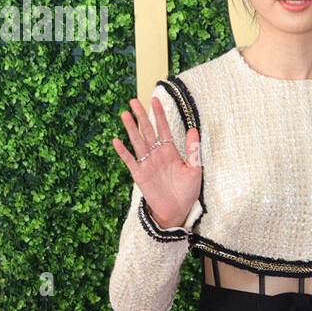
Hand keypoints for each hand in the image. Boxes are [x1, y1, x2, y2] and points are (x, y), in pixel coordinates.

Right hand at [112, 96, 201, 228]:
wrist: (177, 210)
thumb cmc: (187, 191)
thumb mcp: (194, 169)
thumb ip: (193, 150)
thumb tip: (194, 129)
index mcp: (171, 151)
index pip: (164, 128)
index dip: (159, 115)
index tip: (155, 99)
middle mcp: (157, 154)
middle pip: (148, 131)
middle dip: (141, 116)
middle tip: (133, 100)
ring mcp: (147, 163)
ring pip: (138, 142)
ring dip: (131, 129)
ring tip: (124, 114)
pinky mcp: (140, 175)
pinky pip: (130, 161)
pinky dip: (123, 151)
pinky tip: (116, 141)